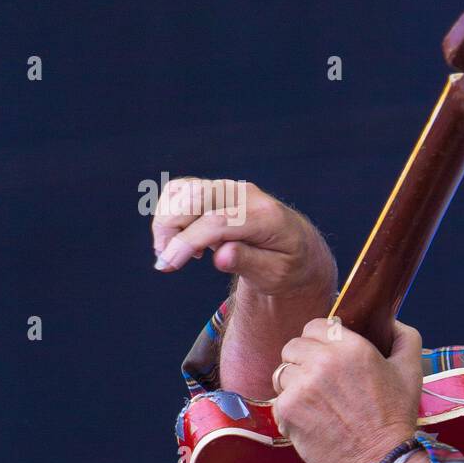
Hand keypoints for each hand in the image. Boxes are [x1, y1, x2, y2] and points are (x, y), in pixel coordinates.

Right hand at [151, 177, 335, 297]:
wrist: (297, 246)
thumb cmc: (286, 265)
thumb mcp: (275, 275)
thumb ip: (249, 263)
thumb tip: (221, 256)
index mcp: (266, 217)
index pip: (217, 222)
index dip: (186, 242)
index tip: (166, 265)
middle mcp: (247, 195)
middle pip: (193, 197)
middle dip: (168, 228)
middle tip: (166, 263)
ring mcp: (231, 188)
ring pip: (182, 190)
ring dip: (167, 221)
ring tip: (182, 253)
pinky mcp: (218, 188)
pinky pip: (181, 190)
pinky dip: (171, 212)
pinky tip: (187, 239)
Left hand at [271, 318, 425, 462]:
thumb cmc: (396, 419)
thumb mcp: (412, 371)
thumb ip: (405, 338)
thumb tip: (391, 321)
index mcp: (352, 347)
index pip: (315, 325)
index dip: (320, 340)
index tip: (327, 356)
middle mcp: (323, 361)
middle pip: (293, 346)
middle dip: (304, 360)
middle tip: (321, 382)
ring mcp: (302, 386)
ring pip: (282, 372)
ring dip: (295, 384)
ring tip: (317, 402)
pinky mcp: (288, 410)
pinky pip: (278, 399)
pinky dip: (291, 409)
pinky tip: (312, 420)